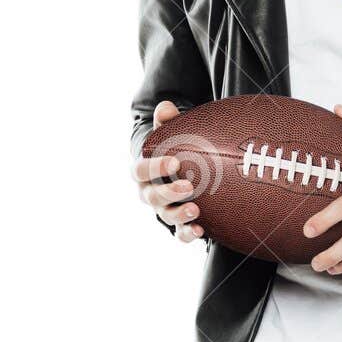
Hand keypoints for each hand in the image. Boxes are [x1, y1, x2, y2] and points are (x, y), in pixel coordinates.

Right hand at [131, 100, 205, 242]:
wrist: (176, 171)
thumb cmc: (170, 149)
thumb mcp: (168, 135)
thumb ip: (166, 122)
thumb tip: (166, 107)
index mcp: (143, 172)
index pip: (141, 170)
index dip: (155, 167)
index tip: (174, 161)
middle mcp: (149, 193)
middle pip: (152, 196)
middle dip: (169, 192)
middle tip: (189, 186)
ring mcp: (162, 210)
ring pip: (165, 216)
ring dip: (179, 215)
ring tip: (196, 210)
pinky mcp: (177, 223)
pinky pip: (179, 233)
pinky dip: (187, 234)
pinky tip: (201, 230)